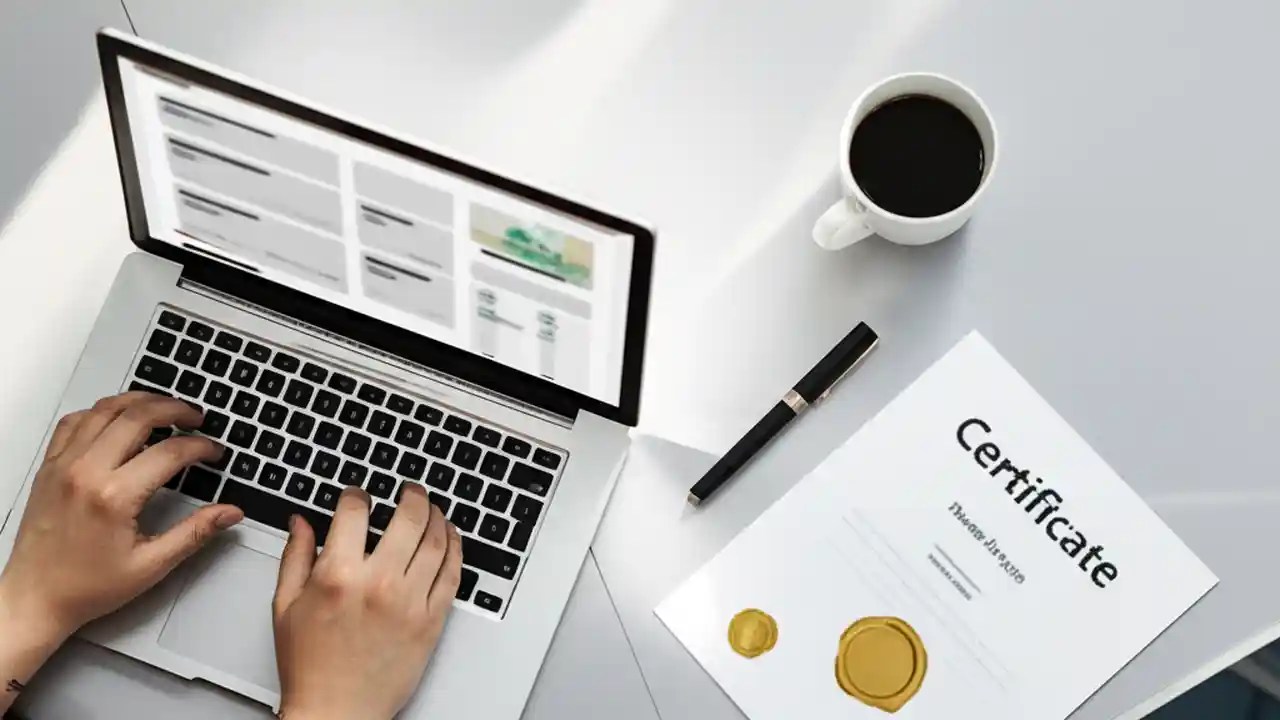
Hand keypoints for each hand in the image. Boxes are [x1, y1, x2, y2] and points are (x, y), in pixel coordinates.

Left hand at [0, 392, 242, 711]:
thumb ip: (195, 533)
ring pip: (105, 409)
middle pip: (138, 416)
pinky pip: (75, 421)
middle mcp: (86, 472)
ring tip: (164, 407)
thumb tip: (229, 513)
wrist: (34, 599)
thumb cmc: (86, 587)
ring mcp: (63, 465)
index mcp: (114, 497)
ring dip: (140, 401)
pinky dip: (101, 411)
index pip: (170, 452)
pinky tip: (118, 418)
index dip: (201, 447)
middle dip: (175, 409)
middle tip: (195, 417)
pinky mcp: (49, 466)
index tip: (214, 452)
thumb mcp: (151, 565)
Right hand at [273, 484, 461, 719]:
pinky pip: (453, 575)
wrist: (337, 712)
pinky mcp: (431, 621)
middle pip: (409, 518)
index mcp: (338, 575)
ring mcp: (410, 602)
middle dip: (412, 496)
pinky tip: (450, 538)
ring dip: (438, 517)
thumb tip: (301, 521)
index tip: (358, 495)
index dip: (357, 495)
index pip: (356, 511)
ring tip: (433, 510)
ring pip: (437, 541)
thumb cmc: (310, 666)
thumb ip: (295, 556)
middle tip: (411, 491)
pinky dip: (455, 549)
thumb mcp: (285, 606)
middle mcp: (379, 583)